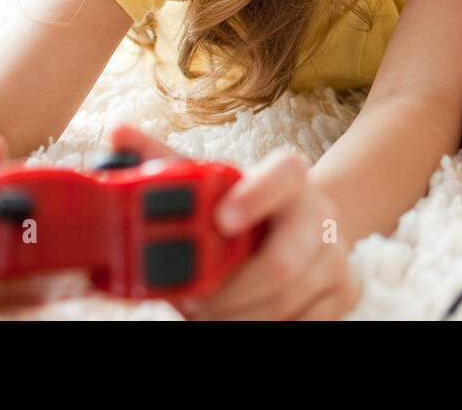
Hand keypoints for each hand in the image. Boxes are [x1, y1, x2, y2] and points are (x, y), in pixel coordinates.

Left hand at [107, 124, 358, 319]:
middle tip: (191, 300)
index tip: (221, 221)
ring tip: (206, 311)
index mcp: (290, 177)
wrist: (309, 226)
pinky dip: (261, 327)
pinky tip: (240, 316)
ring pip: (284, 304)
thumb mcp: (216, 182)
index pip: (286, 174)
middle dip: (229, 293)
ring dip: (237, 318)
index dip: (256, 196)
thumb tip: (116, 133)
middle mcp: (321, 212)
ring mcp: (337, 256)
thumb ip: (168, 160)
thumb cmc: (247, 205)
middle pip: (282, 264)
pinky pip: (299, 325)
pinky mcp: (346, 292)